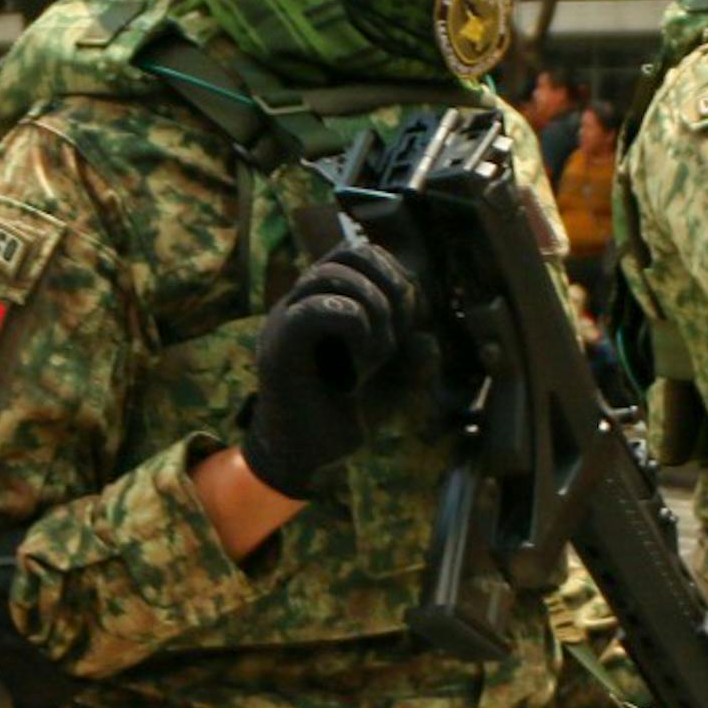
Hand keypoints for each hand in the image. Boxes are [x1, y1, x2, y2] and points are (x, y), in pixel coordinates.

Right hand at [237, 230, 420, 501]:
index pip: (361, 252)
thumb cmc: (345, 412)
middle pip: (350, 253)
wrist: (308, 454)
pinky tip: (361, 361)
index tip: (409, 319)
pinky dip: (351, 325)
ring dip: (372, 308)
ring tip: (380, 350)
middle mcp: (301, 300)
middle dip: (390, 286)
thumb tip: (427, 341)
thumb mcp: (394, 381)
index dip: (395, 274)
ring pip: (330, 274)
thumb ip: (414, 357)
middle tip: (399, 330)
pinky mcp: (280, 347)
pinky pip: (313, 310)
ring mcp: (286, 320)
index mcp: (326, 299)